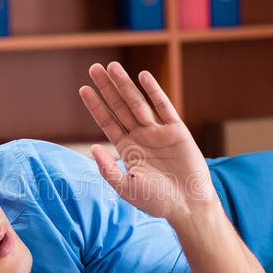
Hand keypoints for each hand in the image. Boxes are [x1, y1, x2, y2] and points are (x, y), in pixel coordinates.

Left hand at [79, 62, 216, 222]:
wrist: (189, 206)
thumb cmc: (157, 201)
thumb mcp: (126, 188)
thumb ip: (108, 169)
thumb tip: (92, 148)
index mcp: (127, 150)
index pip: (107, 122)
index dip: (95, 106)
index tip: (83, 89)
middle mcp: (141, 137)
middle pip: (120, 107)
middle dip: (107, 88)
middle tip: (93, 68)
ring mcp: (158, 132)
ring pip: (138, 103)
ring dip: (125, 85)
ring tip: (112, 66)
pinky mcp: (177, 130)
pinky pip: (164, 107)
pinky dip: (154, 91)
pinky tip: (143, 76)